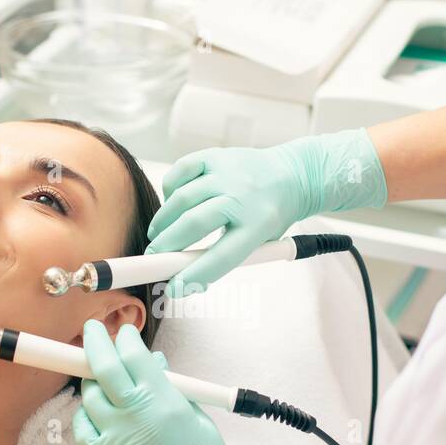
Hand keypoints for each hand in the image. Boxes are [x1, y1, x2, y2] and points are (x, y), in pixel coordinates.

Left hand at [72, 320, 293, 444]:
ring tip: (100, 379)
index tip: (121, 332)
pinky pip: (83, 428)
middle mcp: (135, 415)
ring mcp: (115, 438)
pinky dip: (87, 415)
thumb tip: (154, 366)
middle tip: (91, 333)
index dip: (124, 339)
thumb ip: (172, 389)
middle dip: (94, 343)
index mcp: (163, 400)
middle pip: (102, 367)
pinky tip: (97, 414)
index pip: (133, 355)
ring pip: (88, 397)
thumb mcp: (198, 419)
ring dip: (92, 382)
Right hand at [145, 128, 387, 294]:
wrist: (291, 175)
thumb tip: (182, 280)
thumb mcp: (258, 242)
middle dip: (167, 245)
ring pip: (182, 198)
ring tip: (158, 236)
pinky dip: (169, 191)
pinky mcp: (215, 156)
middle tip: (153, 258)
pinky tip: (171, 205)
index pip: (223, 256)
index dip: (195, 274)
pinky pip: (181, 172)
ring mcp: (227, 172)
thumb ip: (224, 258)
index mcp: (259, 225)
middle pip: (194, 223)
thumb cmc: (269, 217)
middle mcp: (242, 196)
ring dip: (163, 222)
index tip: (174, 288)